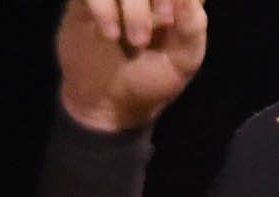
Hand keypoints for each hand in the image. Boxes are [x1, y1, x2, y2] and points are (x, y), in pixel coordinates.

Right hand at [56, 0, 206, 133]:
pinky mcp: (86, 0)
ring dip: (134, 5)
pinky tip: (110, 34)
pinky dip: (103, 7)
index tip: (177, 18)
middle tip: (165, 22)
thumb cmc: (150, 80)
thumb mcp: (182, 61)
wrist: (108, 104)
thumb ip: (192, 27)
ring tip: (136, 40)